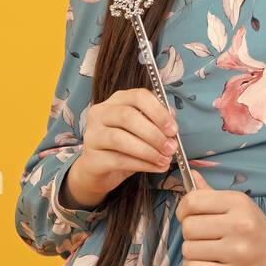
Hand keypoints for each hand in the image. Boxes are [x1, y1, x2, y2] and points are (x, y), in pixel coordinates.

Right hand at [68, 88, 179, 205]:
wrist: (98, 169)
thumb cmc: (122, 145)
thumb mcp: (141, 130)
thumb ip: (156, 121)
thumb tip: (172, 117)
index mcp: (117, 100)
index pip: (138, 96)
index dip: (158, 112)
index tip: (173, 129)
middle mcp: (100, 113)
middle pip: (128, 116)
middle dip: (154, 134)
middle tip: (171, 147)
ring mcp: (92, 135)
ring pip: (121, 139)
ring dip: (148, 151)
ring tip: (165, 159)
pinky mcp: (92, 158)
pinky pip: (118, 160)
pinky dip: (142, 165)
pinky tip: (155, 167)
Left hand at [175, 169, 265, 265]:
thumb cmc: (257, 230)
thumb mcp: (240, 206)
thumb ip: (212, 194)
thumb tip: (191, 175)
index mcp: (238, 202)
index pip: (193, 201)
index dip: (183, 210)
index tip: (188, 216)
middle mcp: (238, 225)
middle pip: (188, 227)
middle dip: (189, 233)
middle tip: (202, 236)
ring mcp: (236, 252)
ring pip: (188, 250)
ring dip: (192, 252)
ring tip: (208, 251)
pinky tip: (206, 265)